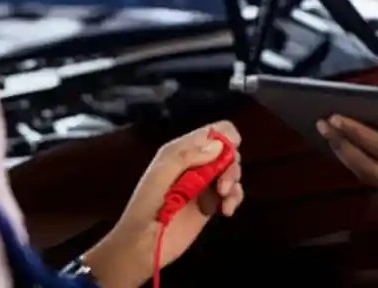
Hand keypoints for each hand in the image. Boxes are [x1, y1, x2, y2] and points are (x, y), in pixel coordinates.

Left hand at [82, 121, 244, 287]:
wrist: (142, 246)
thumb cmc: (146, 208)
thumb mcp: (160, 176)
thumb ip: (186, 156)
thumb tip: (220, 145)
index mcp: (181, 151)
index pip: (214, 131)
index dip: (226, 138)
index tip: (229, 155)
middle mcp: (195, 163)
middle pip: (228, 151)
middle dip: (231, 165)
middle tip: (222, 186)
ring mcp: (204, 184)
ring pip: (232, 171)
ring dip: (233, 183)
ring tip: (224, 200)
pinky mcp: (211, 204)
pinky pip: (233, 192)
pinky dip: (235, 198)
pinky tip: (226, 211)